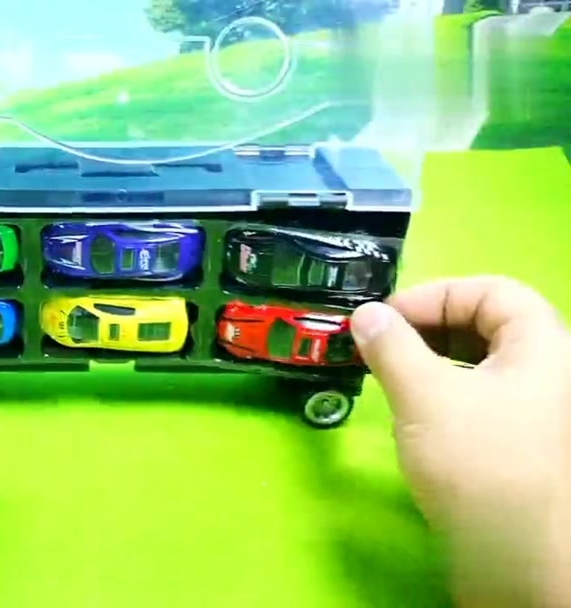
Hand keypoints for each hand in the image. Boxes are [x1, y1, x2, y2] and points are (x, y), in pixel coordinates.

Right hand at [349, 276, 570, 606]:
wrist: (515, 550)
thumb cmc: (476, 461)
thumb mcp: (424, 395)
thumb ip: (391, 347)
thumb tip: (366, 315)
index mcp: (543, 345)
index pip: (492, 290)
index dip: (436, 295)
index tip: (388, 319)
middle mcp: (552, 370)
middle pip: (490, 323)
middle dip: (431, 327)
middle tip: (385, 345)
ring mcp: (542, 409)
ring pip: (485, 362)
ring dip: (436, 359)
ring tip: (395, 378)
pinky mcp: (525, 442)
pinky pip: (486, 395)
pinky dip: (449, 390)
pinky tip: (420, 414)